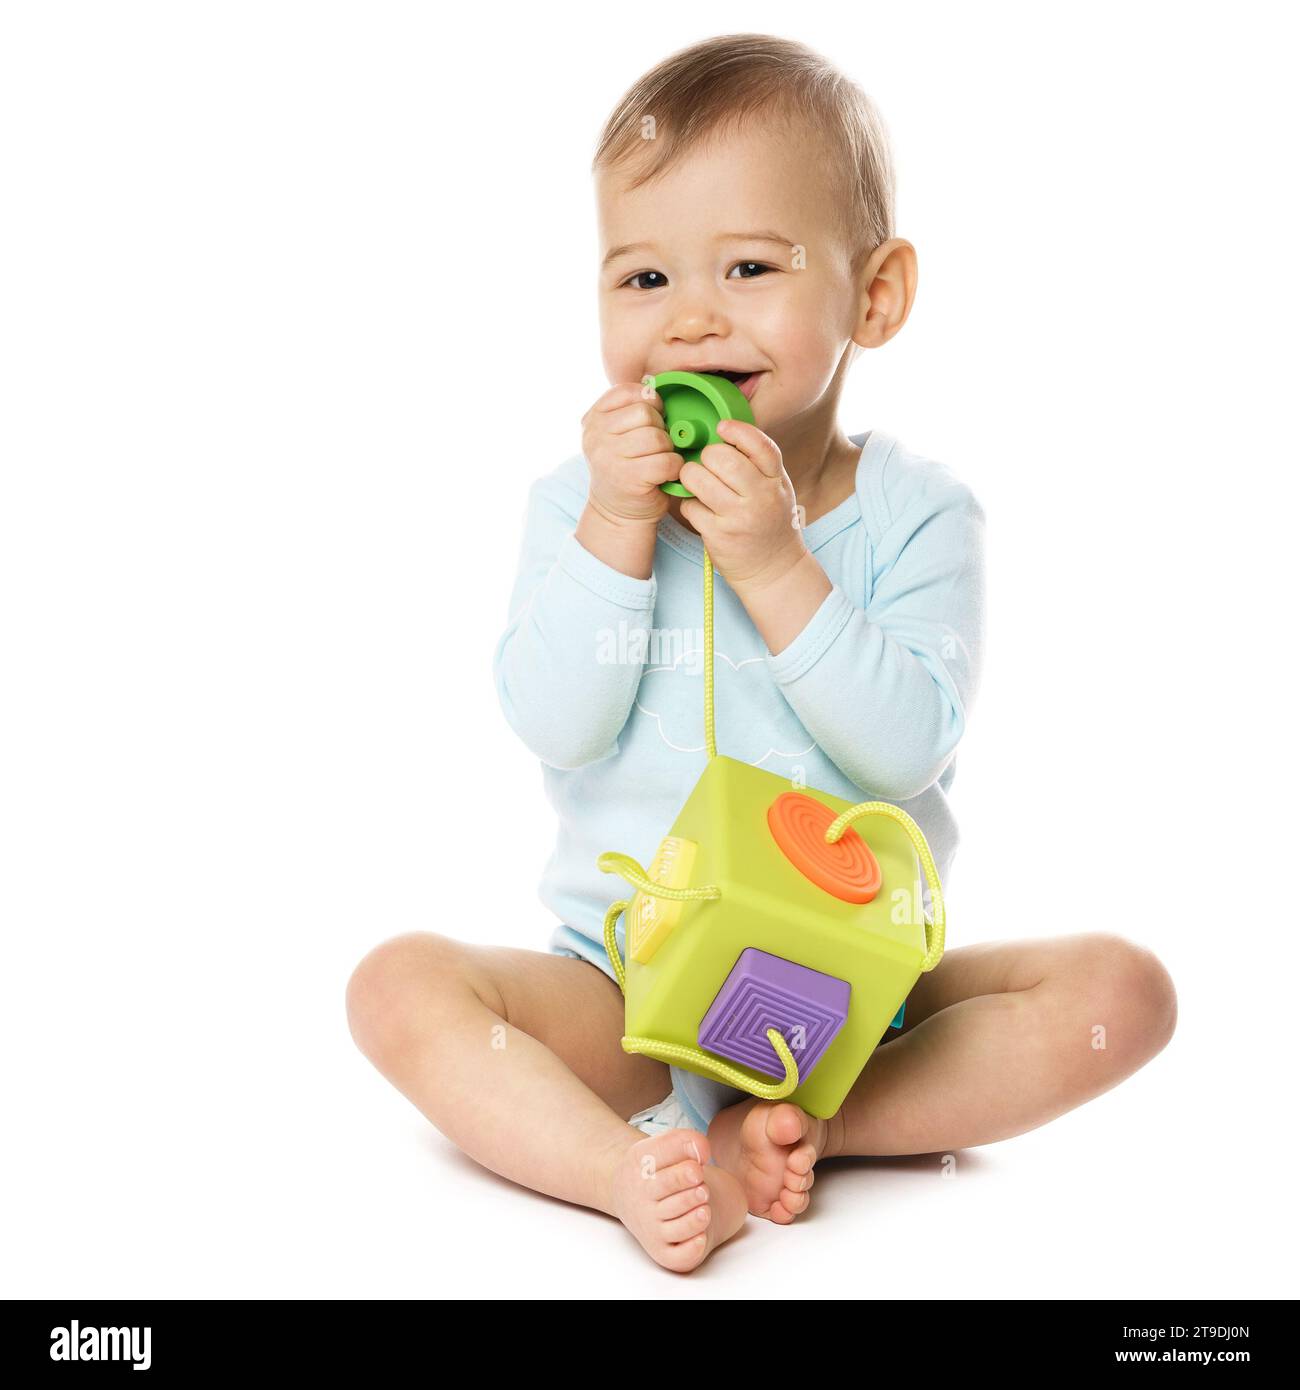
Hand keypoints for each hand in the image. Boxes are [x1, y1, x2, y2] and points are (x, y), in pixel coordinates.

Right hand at [579, 381, 681, 526]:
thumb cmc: (625, 468)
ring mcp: (609, 457)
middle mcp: (595, 436)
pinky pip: (666, 461)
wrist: (616, 513)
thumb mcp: (616, 434)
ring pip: (657, 437)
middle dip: (660, 427)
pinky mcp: (628, 478)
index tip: (653, 418)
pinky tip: (666, 474)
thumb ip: (628, 411)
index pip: (627, 391)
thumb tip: (656, 390)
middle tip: (656, 445)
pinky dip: (674, 467)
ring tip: (660, 459)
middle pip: (645, 412)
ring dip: (668, 449)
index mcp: (593, 419)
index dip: (648, 401)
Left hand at [676, 419, 809, 590]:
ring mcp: (738, 517)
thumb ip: (759, 465)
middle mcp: (759, 498)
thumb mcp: (777, 490)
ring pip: (698, 478)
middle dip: (706, 456)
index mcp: (775, 481)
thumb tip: (725, 434)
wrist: (774, 569)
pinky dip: (689, 505)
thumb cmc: (771, 523)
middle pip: (722, 458)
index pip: (760, 446)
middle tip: (706, 464)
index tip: (722, 428)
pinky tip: (700, 510)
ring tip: (697, 483)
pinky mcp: (718, 535)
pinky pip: (690, 506)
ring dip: (691, 476)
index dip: (738, 431)